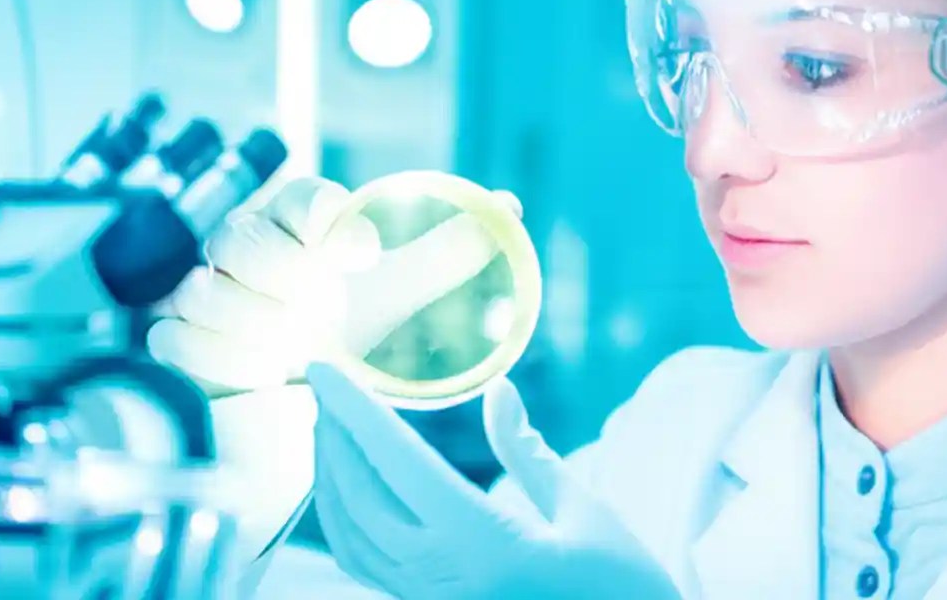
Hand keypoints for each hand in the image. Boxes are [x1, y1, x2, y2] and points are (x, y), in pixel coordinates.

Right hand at [147, 176, 518, 394]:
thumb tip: (509, 207)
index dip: (324, 217)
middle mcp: (242, 244)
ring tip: (296, 347)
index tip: (361, 253)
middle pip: (240, 237)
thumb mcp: (401, 288)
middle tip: (323, 307)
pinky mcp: (174, 336)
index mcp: (298, 219)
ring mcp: (201, 288)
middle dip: (285, 275)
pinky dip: (222, 361)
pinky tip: (260, 373)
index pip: (300, 197)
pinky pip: (180, 341)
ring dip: (258, 325)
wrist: (305, 378)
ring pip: (206, 290)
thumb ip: (449, 249)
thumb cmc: (352, 318)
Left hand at [308, 362, 681, 599]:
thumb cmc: (623, 589)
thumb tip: (498, 390)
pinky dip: (345, 517)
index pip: (398, 463)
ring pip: (352, 536)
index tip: (323, 368)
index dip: (355, 409)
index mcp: (483, 548)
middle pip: (360, 498)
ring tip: (331, 427)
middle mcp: (444, 581)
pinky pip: (367, 564)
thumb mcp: (586, 513)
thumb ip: (529, 453)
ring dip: (332, 477)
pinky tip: (352, 487)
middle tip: (325, 385)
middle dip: (334, 436)